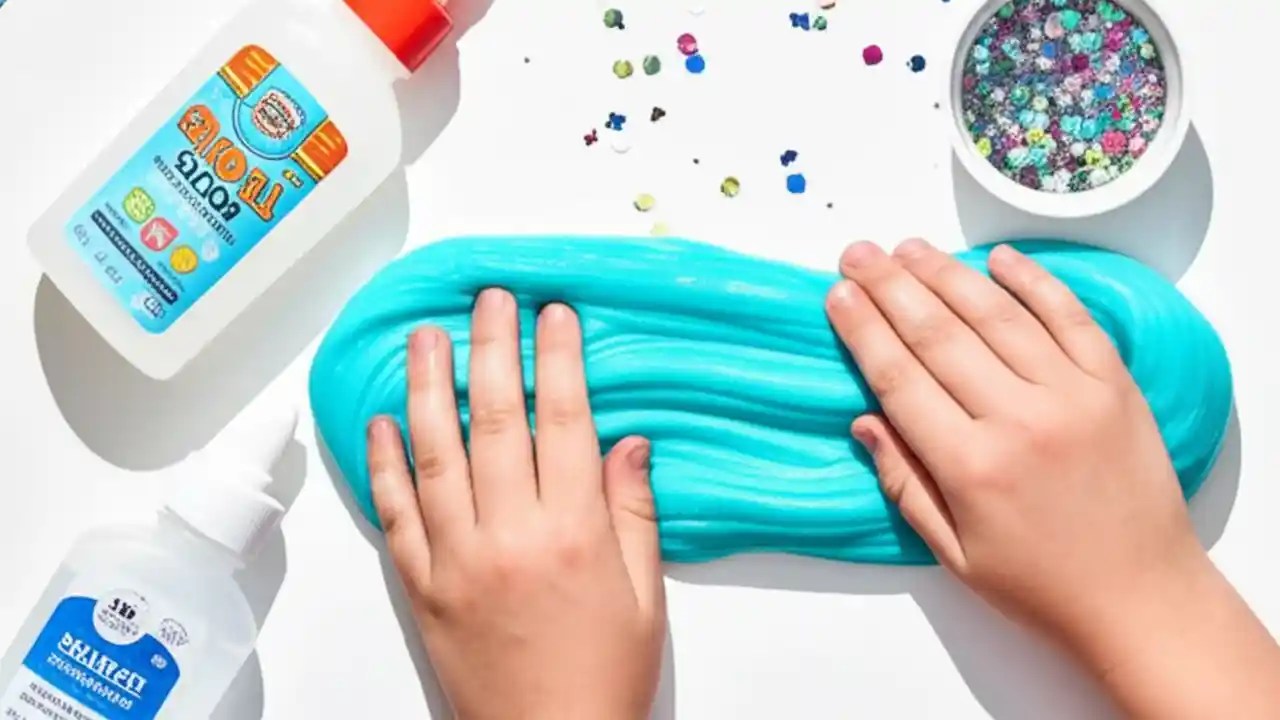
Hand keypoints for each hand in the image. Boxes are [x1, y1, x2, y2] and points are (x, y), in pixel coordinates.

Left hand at [366, 289, 665, 719]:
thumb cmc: (603, 677)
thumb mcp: (646, 598)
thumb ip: (632, 512)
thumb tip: (627, 440)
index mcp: (572, 533)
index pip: (564, 421)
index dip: (558, 358)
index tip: (553, 312)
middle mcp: (509, 535)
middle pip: (495, 420)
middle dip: (492, 348)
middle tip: (489, 299)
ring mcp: (456, 559)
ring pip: (434, 453)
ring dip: (427, 387)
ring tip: (426, 337)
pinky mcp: (421, 586)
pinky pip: (394, 513)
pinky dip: (383, 463)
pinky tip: (380, 421)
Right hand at [826, 239, 1279, 717]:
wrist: (1142, 600)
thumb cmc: (1040, 586)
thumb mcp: (954, 553)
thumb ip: (905, 483)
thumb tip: (865, 421)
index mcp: (971, 466)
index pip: (900, 378)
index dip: (863, 331)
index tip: (838, 295)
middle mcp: (1020, 419)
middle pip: (940, 335)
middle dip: (891, 288)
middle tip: (859, 254)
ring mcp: (1073, 396)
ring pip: (998, 316)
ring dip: (948, 275)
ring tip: (910, 248)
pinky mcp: (1115, 386)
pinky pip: (1071, 318)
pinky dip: (1035, 282)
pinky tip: (1000, 258)